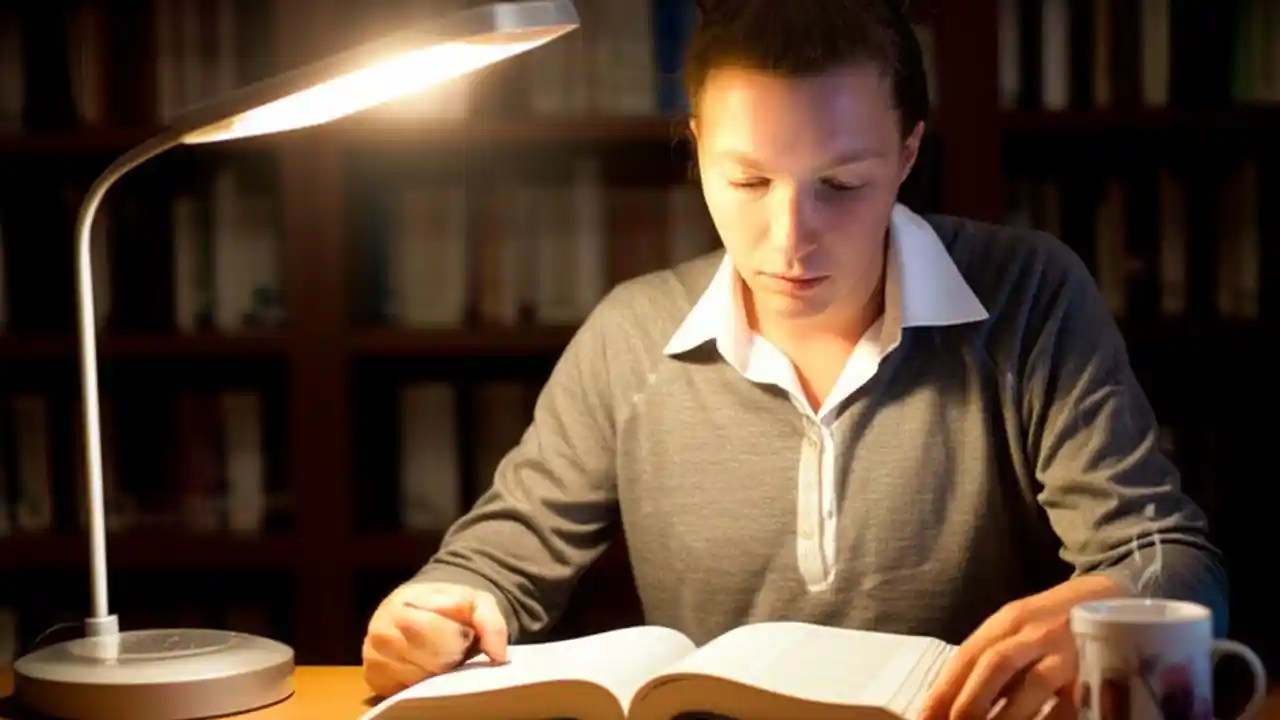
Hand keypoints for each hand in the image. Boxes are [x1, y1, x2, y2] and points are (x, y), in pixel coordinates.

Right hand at [362, 581, 509, 696]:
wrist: (414, 606)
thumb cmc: (446, 605)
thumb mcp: (475, 601)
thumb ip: (490, 622)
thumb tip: (498, 656)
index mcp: (403, 606)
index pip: (439, 638)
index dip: (458, 639)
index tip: (464, 634)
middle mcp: (381, 634)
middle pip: (432, 665)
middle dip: (451, 659)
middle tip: (454, 648)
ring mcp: (374, 660)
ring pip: (421, 683)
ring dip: (439, 675)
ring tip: (441, 656)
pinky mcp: (374, 680)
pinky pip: (407, 694)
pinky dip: (423, 685)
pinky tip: (427, 669)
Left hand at [919, 574, 1123, 719]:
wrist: (1117, 601)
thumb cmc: (1053, 623)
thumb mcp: (1016, 629)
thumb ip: (986, 658)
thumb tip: (944, 703)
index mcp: (1009, 621)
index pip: (968, 655)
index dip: (943, 690)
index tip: (924, 718)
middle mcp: (1036, 633)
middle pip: (995, 666)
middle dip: (969, 704)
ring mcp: (1068, 654)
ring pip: (1032, 688)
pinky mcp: (1096, 676)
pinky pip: (1068, 708)